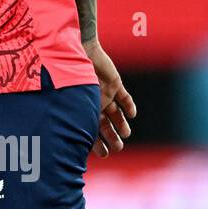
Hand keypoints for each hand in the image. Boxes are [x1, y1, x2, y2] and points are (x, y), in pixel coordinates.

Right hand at [83, 39, 135, 157]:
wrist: (80, 52)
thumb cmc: (75, 78)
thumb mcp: (78, 102)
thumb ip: (82, 119)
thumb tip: (79, 141)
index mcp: (82, 109)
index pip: (90, 131)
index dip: (97, 144)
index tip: (105, 155)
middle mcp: (93, 104)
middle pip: (104, 124)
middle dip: (110, 137)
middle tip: (118, 148)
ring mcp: (105, 94)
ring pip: (115, 113)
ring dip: (121, 124)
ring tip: (126, 134)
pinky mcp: (114, 84)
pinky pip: (124, 97)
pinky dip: (129, 106)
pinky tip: (132, 114)